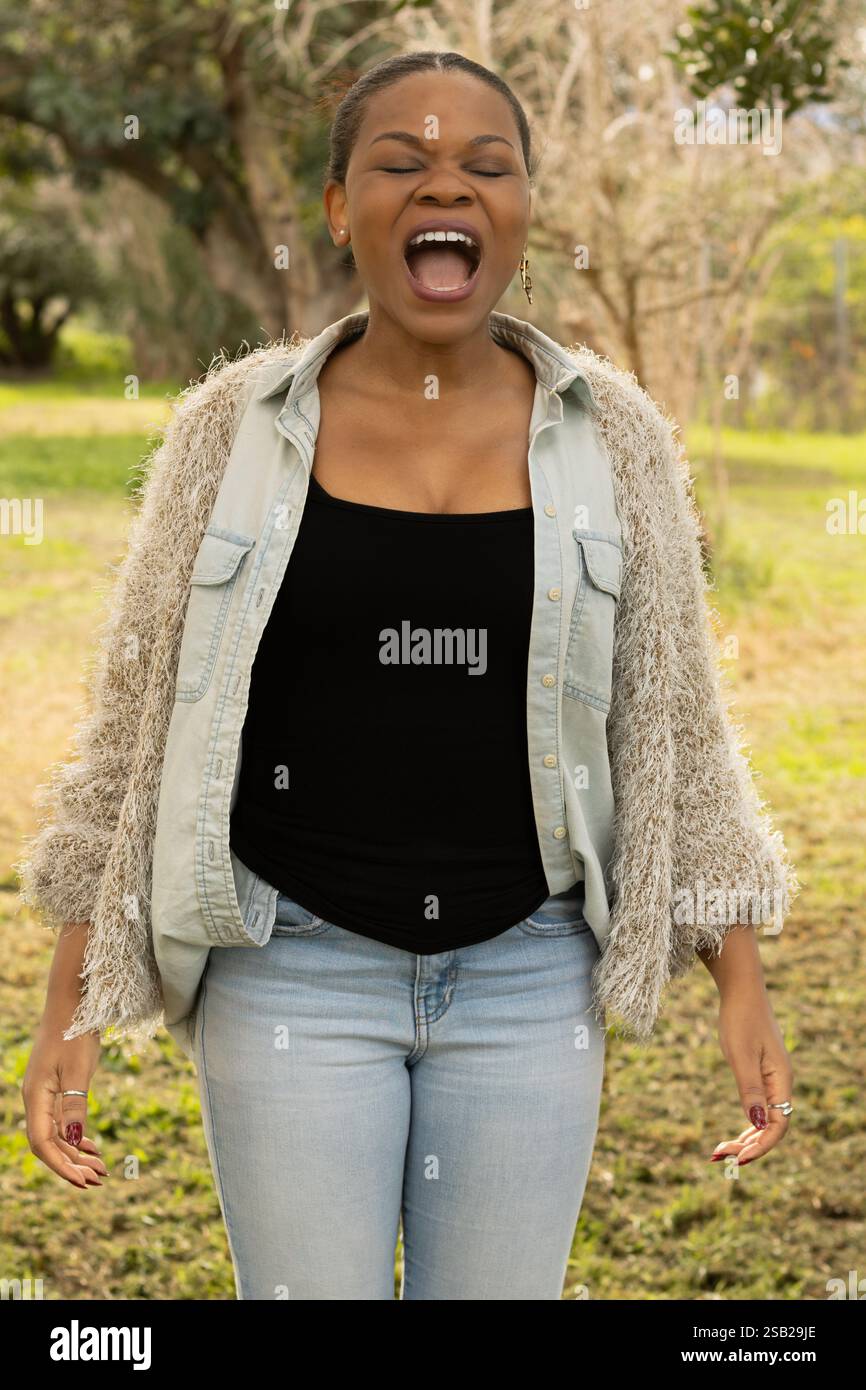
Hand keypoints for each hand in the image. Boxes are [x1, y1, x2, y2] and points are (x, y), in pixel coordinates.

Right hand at [22, 1023, 107, 1188]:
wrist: (72, 1003)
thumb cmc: (74, 1032)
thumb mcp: (78, 1070)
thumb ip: (75, 1106)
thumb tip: (75, 1142)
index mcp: (36, 1097)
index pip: (43, 1143)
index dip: (62, 1165)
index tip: (83, 1182)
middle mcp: (37, 1099)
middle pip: (50, 1143)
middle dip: (72, 1164)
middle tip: (99, 1180)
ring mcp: (45, 1093)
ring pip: (57, 1134)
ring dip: (77, 1153)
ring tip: (101, 1168)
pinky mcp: (57, 1087)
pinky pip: (63, 1121)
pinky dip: (77, 1136)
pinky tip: (92, 1147)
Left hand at [710, 989, 792, 1167]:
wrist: (742, 991)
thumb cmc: (740, 1019)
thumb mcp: (740, 1055)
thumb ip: (750, 1090)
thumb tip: (758, 1124)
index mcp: (781, 1080)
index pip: (778, 1126)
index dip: (760, 1146)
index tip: (737, 1159)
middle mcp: (781, 1083)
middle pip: (772, 1126)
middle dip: (749, 1146)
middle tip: (719, 1157)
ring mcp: (773, 1079)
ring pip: (766, 1119)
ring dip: (748, 1138)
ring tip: (723, 1152)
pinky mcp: (762, 1073)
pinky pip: (761, 1108)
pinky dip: (749, 1124)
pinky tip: (738, 1135)